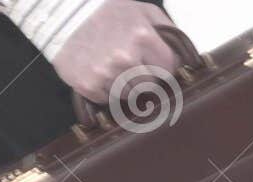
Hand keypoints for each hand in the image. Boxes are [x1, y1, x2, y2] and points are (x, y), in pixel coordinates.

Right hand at [52, 1, 178, 103]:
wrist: (64, 14)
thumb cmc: (108, 12)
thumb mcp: (144, 12)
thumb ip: (168, 33)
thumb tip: (187, 59)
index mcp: (143, 37)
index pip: (169, 70)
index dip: (163, 67)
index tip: (156, 63)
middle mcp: (125, 58)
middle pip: (150, 87)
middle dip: (145, 78)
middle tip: (134, 66)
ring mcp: (105, 74)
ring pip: (129, 96)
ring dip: (124, 85)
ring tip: (114, 67)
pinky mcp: (87, 85)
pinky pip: (106, 99)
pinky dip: (104, 89)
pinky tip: (98, 71)